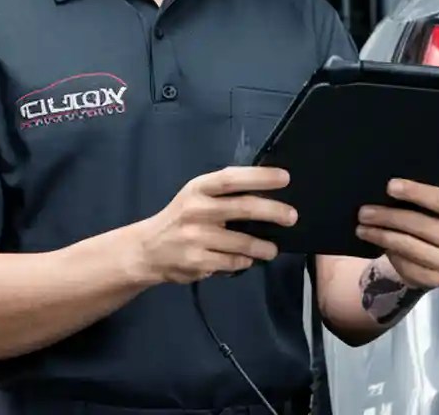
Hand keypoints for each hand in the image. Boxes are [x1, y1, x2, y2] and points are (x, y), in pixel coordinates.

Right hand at [131, 166, 296, 283]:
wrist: (147, 250)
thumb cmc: (179, 219)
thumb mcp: (195, 197)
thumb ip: (223, 195)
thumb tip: (265, 194)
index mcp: (197, 189)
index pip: (231, 179)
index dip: (259, 177)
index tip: (284, 178)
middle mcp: (196, 210)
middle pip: (242, 208)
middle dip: (273, 212)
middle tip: (292, 217)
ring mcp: (196, 237)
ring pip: (242, 242)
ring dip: (263, 247)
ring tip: (272, 249)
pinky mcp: (198, 262)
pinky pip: (232, 262)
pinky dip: (243, 261)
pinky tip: (245, 259)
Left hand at [355, 142, 438, 289]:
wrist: (431, 255)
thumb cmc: (436, 215)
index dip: (418, 192)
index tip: (391, 185)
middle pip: (422, 224)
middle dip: (389, 214)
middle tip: (363, 209)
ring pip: (409, 244)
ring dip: (381, 233)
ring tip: (361, 224)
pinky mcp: (436, 280)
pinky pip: (406, 264)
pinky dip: (386, 250)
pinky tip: (372, 240)